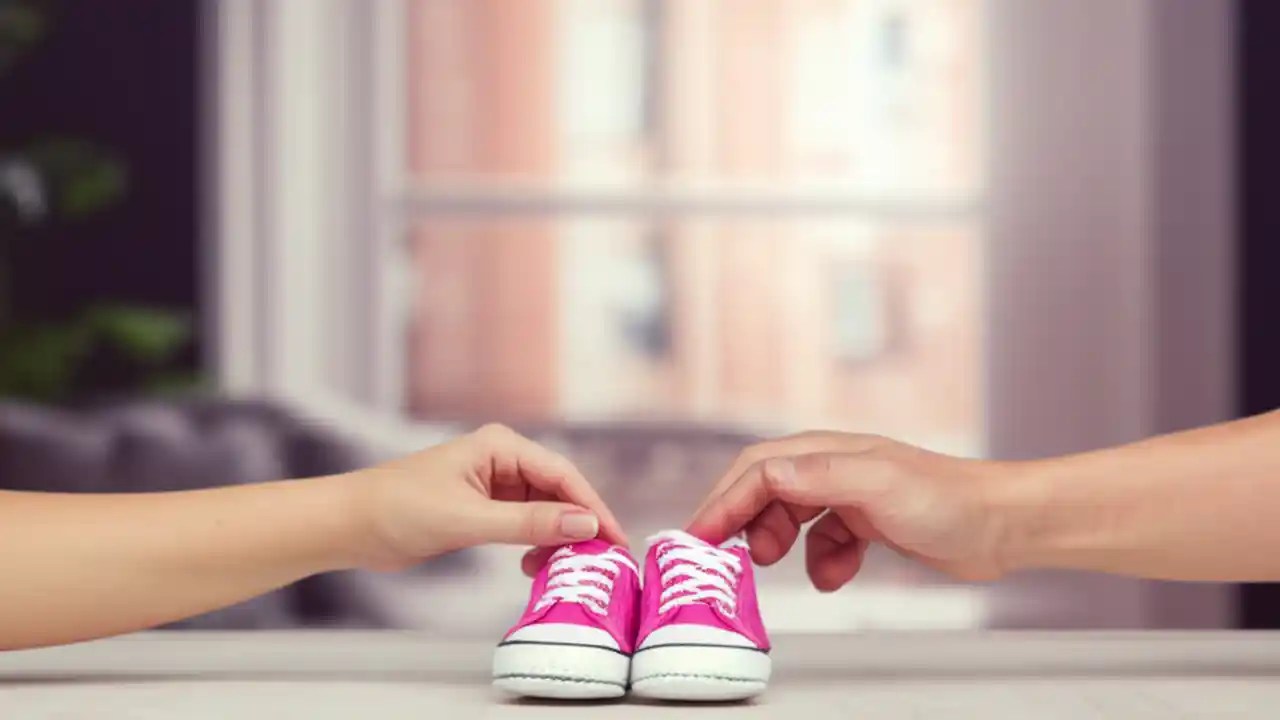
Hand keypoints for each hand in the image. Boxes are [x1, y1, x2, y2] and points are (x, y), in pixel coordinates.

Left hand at [348, 424, 626, 571]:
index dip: (592, 508)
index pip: (562, 475)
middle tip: (597, 562)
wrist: (349, 524)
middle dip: (576, 527)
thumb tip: (585, 525)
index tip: (615, 540)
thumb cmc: (398, 509)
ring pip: (544, 512)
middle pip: (558, 493)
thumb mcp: (468, 519)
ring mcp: (494, 484)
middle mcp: (502, 459)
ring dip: (554, 540)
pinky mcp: (483, 508)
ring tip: (558, 569)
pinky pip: (524, 525)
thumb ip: (528, 523)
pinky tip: (531, 566)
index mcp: (500, 445)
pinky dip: (534, 545)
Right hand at [685, 432, 1026, 590]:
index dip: (725, 501)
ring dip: (781, 544)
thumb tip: (766, 473)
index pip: (758, 470)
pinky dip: (821, 563)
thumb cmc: (948, 499)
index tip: (701, 536)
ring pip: (790, 518)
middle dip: (746, 523)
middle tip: (734, 557)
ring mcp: (849, 497)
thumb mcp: (878, 484)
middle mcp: (834, 470)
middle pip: (765, 491)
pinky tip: (836, 574)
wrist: (1002, 526)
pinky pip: (822, 544)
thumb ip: (820, 476)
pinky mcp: (866, 524)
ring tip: (783, 565)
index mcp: (829, 452)